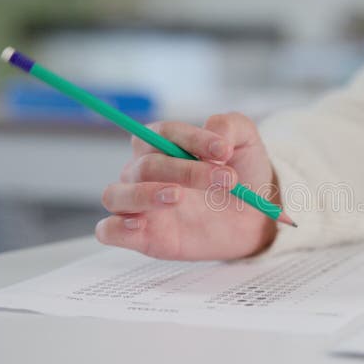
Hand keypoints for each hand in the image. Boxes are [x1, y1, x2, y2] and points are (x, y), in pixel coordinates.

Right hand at [95, 112, 277, 260]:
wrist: (255, 218)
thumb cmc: (243, 175)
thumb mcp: (246, 143)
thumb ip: (230, 127)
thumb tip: (213, 132)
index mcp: (164, 144)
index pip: (162, 133)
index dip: (191, 139)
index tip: (224, 150)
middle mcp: (145, 172)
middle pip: (146, 165)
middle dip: (187, 171)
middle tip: (227, 179)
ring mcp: (140, 205)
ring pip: (115, 195)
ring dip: (144, 194)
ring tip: (177, 196)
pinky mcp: (142, 236)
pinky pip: (109, 231)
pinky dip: (116, 227)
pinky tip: (140, 224)